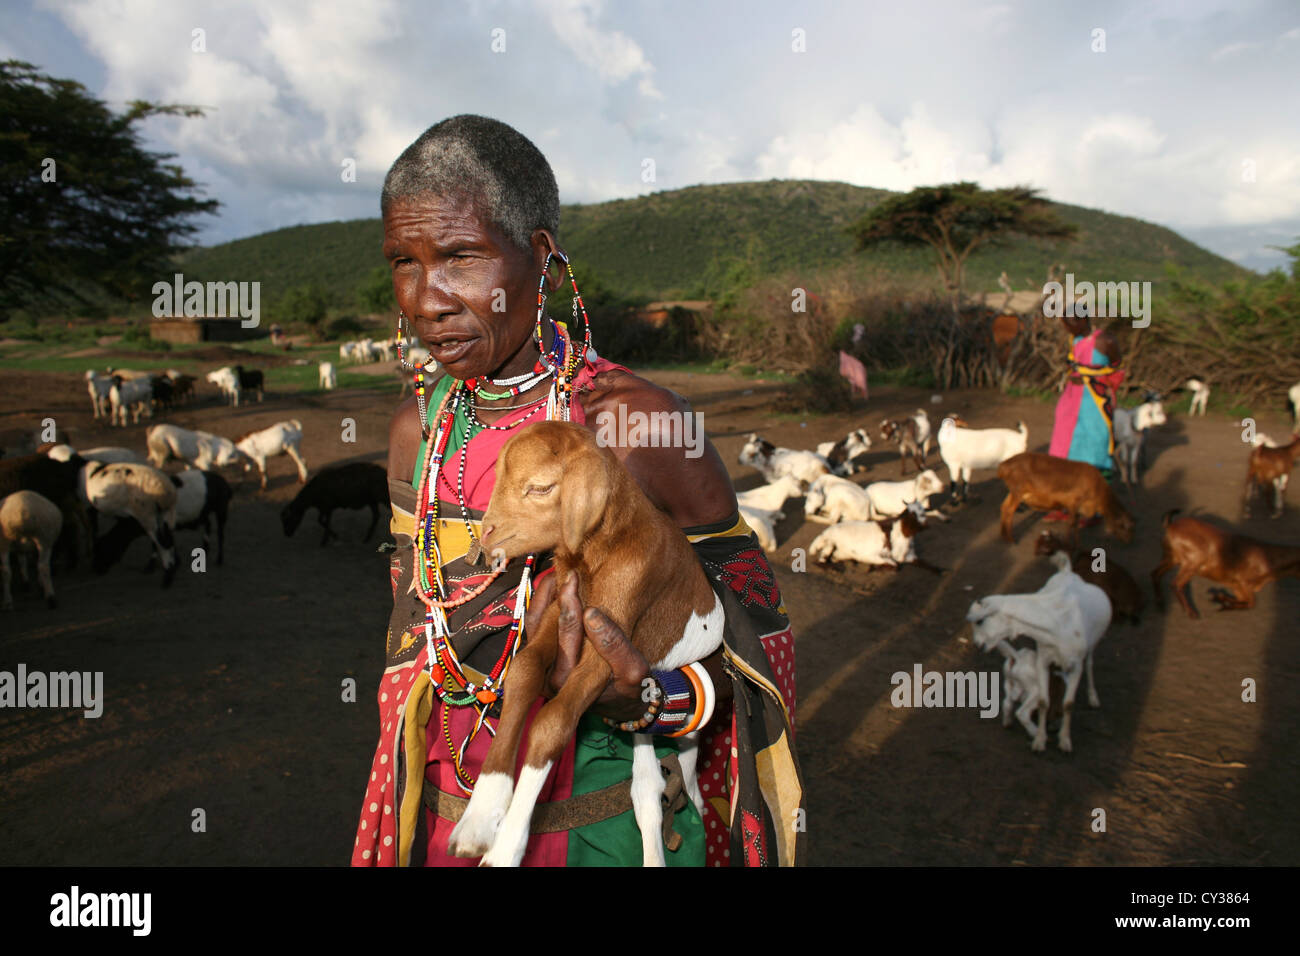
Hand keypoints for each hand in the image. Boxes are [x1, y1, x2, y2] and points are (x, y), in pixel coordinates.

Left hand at [526, 573, 651, 720]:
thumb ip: (615, 645)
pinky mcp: (542, 653)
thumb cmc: (630, 686)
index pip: (566, 640)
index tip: (578, 585)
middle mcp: (548, 674)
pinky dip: (543, 600)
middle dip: (560, 599)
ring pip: (537, 623)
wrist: (622, 698)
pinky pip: (535, 622)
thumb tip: (592, 614)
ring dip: (548, 595)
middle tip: (573, 575)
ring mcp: (543, 665)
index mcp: (568, 681)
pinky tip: (554, 581)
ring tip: (562, 572)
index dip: (572, 611)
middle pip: (547, 628)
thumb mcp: (633, 670)